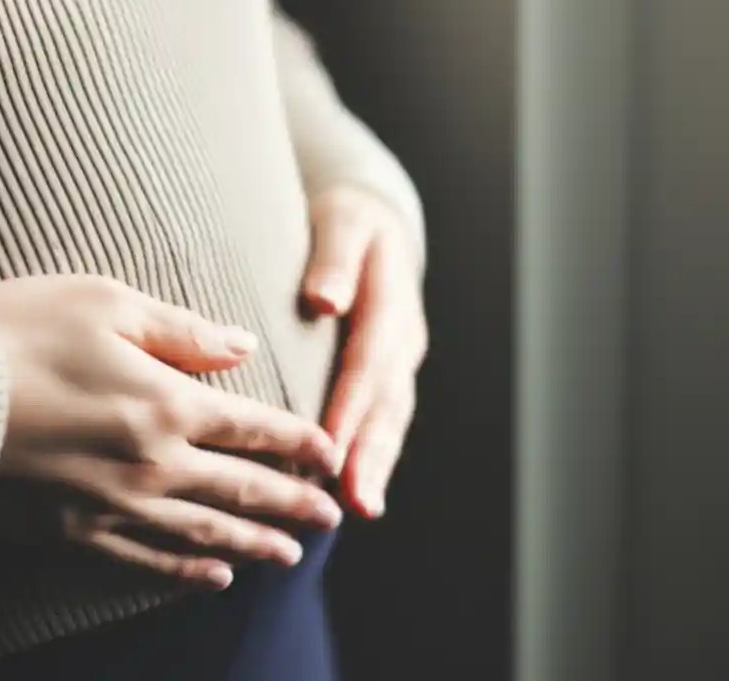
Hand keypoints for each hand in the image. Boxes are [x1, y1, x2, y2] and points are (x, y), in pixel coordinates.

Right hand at [0, 275, 343, 588]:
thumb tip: (243, 347)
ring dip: (254, 546)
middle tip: (331, 520)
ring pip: (204, 534)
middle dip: (293, 505)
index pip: (254, 428)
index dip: (298, 442)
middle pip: (242, 490)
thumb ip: (183, 332)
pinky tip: (213, 578)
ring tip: (291, 559)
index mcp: (167, 403)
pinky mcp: (72, 533)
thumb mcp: (106, 303)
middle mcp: (153, 465)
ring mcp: (113, 507)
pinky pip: (145, 562)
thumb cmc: (15, 333)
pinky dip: (185, 573)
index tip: (330, 455)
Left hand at [302, 186, 427, 517]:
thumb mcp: (342, 222)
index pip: (368, 362)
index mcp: (391, 303)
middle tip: (357, 502)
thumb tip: (324, 300)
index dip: (351, 406)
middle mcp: (403, 339)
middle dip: (372, 454)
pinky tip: (358, 492)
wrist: (376, 219)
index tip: (330, 446)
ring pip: (393, 419)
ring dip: (377, 465)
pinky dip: (374, 456)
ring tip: (361, 508)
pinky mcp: (392, 374)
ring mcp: (402, 360)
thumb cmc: (349, 221)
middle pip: (389, 403)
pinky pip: (385, 419)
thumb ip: (335, 259)